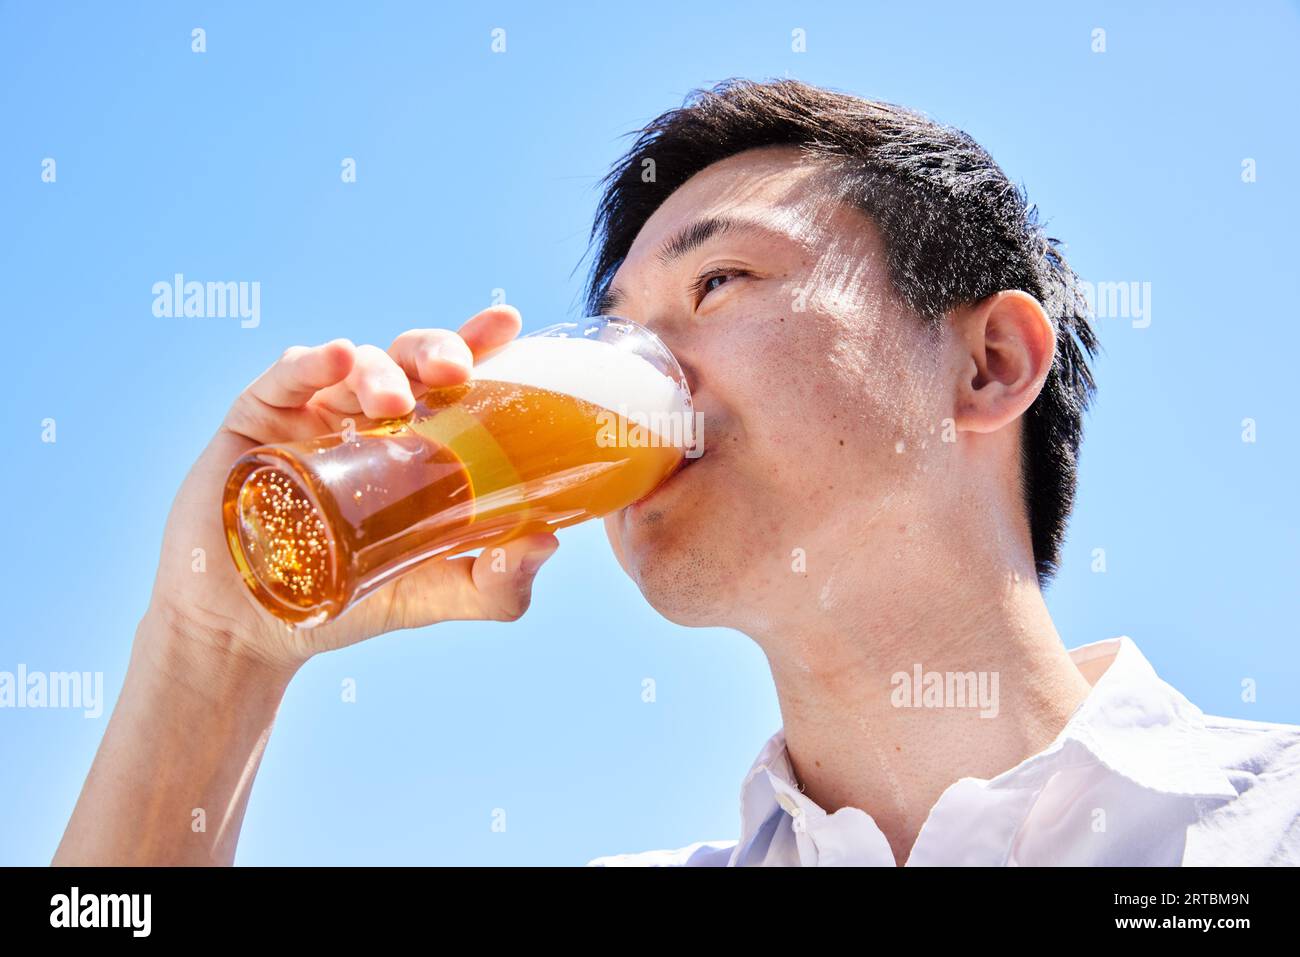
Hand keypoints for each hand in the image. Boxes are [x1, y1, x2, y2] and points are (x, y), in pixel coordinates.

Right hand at [145, 305, 558, 673]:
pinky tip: (332, 358)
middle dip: (436, 349)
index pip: (454, 381)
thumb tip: (548, 543)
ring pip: (355, 362)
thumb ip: (497, 584)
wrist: (254, 632)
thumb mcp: (436, 595)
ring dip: (380, 369)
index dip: (480, 343)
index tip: (508, 322)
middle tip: (455, 370)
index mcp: (417, 441)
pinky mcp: (258, 419)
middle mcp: (369, 417)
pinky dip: (312, 361)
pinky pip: (287, 375)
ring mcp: (313, 413)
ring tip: (390, 400)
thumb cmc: (352, 603)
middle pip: (410, 358)